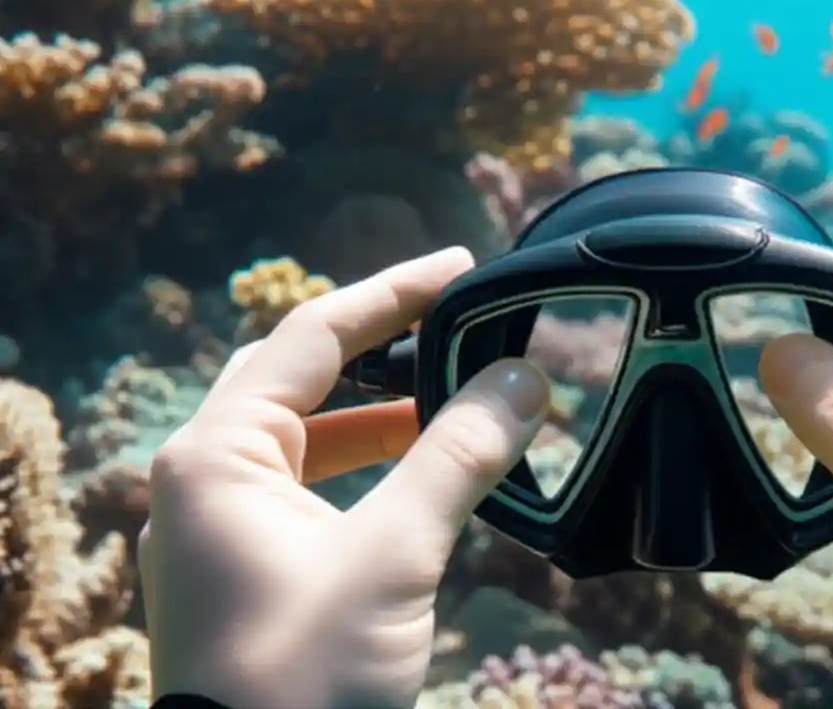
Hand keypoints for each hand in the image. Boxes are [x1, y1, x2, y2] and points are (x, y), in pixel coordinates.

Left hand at [139, 247, 550, 708]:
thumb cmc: (305, 677)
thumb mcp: (394, 555)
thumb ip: (460, 455)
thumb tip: (525, 380)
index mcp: (213, 456)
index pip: (309, 337)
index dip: (392, 295)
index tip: (460, 268)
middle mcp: (202, 479)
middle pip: (297, 376)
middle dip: (379, 346)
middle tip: (454, 321)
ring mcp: (218, 527)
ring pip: (304, 436)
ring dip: (378, 412)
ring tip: (455, 396)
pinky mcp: (244, 568)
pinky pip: (307, 486)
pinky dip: (364, 467)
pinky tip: (420, 472)